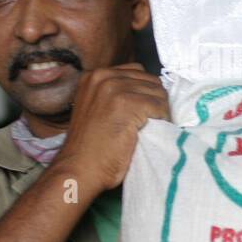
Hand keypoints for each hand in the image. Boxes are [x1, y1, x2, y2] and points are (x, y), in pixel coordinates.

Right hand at [55, 62, 170, 193]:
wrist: (79, 168)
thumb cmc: (90, 147)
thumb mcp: (95, 108)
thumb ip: (112, 94)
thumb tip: (144, 92)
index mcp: (94, 76)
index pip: (136, 72)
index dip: (145, 92)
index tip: (146, 111)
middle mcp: (103, 76)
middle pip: (149, 80)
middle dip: (155, 101)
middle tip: (153, 121)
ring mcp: (114, 88)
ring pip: (157, 92)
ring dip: (160, 111)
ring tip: (152, 127)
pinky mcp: (127, 103)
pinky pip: (159, 106)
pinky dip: (161, 119)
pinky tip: (152, 131)